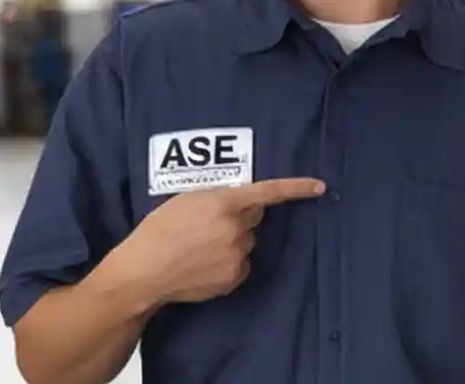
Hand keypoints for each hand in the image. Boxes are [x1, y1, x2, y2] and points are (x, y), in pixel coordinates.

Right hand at [110, 178, 325, 305]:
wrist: (145, 271)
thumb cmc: (159, 230)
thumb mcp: (185, 200)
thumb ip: (217, 197)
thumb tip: (241, 204)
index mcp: (223, 204)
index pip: (267, 193)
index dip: (295, 188)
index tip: (319, 186)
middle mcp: (235, 229)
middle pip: (254, 218)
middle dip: (240, 217)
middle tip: (209, 223)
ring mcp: (236, 255)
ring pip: (246, 242)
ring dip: (232, 240)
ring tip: (199, 247)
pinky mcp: (234, 277)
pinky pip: (241, 264)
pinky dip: (228, 262)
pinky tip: (204, 264)